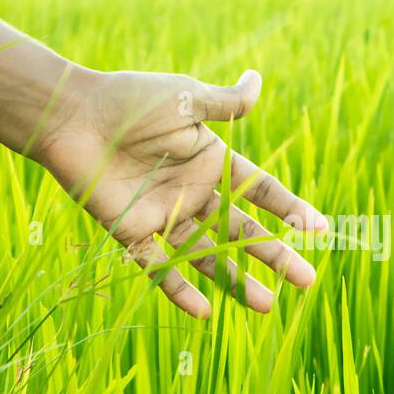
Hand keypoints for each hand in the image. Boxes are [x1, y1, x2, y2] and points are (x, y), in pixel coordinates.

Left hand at [36, 68, 327, 317]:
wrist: (73, 116)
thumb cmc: (130, 101)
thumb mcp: (186, 99)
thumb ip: (226, 102)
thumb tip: (259, 79)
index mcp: (212, 162)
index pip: (262, 192)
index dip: (291, 210)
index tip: (319, 231)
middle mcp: (194, 193)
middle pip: (244, 232)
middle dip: (276, 256)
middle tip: (307, 281)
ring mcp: (165, 216)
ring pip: (210, 256)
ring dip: (237, 281)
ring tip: (266, 307)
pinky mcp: (133, 233)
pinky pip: (160, 266)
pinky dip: (179, 290)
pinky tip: (204, 313)